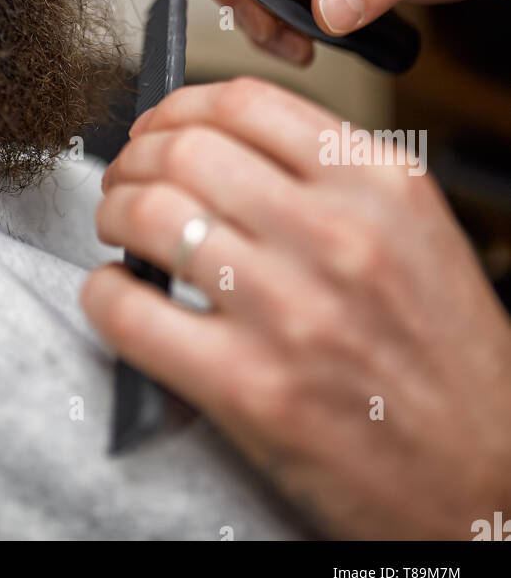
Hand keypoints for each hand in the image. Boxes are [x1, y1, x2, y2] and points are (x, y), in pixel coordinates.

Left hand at [81, 78, 510, 539]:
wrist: (485, 475)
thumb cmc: (445, 356)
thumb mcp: (412, 231)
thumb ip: (329, 175)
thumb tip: (220, 143)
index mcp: (379, 182)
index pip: (245, 102)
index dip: (180, 106)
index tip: (160, 127)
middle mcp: (337, 233)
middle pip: (186, 150)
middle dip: (135, 158)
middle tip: (127, 179)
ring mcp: (290, 309)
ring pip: (152, 216)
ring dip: (113, 214)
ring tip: (119, 228)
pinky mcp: (250, 387)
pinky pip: (132, 312)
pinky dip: (105, 293)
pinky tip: (118, 293)